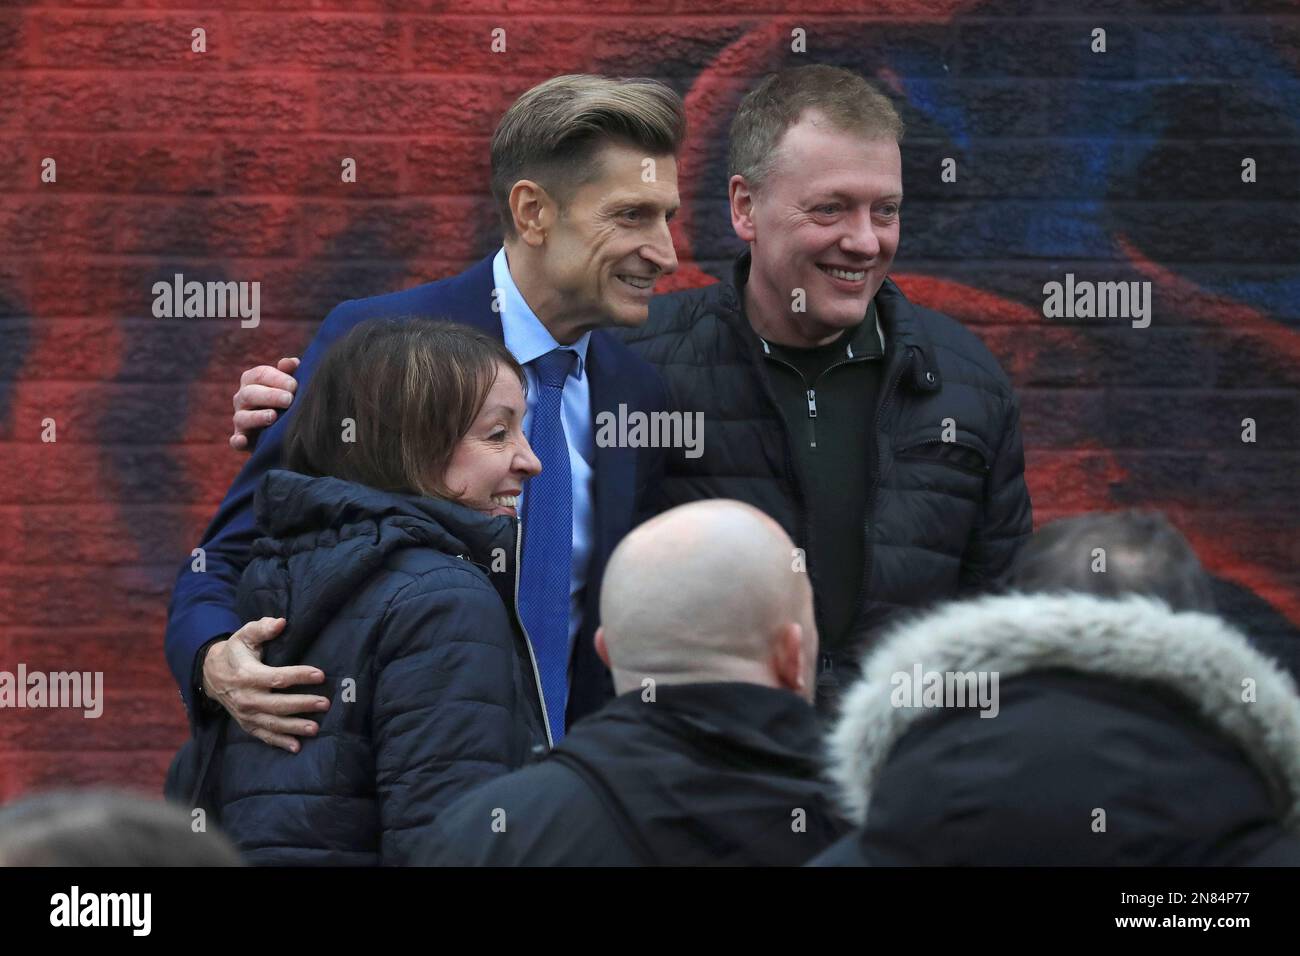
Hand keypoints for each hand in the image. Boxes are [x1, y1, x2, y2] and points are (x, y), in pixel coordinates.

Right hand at [201, 617, 328, 752]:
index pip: (277, 677)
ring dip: (294, 727)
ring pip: (272, 723)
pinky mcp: (246, 723)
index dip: (300, 676)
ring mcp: (245, 713)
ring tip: (315, 728)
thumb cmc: (236, 652)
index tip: (320, 675)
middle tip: (325, 704)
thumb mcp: (245, 635)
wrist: (210, 674)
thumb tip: (281, 622)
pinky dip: (279, 742)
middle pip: (277, 704)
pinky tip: (296, 747)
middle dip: (302, 705)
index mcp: (247, 674)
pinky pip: (263, 735)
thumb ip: (262, 628)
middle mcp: (246, 697)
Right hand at [230, 357, 298, 450]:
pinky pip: (235, 440)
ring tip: (274, 416)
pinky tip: (242, 440)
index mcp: (252, 380)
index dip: (277, 378)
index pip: (261, 374)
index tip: (294, 386)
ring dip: (257, 417)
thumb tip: (291, 362)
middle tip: (289, 399)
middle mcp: (242, 398)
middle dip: (270, 396)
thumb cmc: (286, 399)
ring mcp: (239, 419)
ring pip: (242, 416)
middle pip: (250, 394)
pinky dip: (237, 440)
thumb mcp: (288, 385)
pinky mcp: (241, 438)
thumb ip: (290, 372)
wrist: (282, 428)